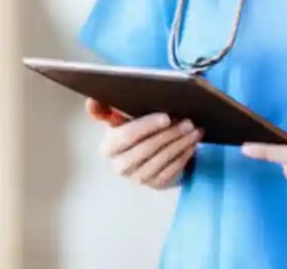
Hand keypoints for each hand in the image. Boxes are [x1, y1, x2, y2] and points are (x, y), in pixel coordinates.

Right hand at [87, 99, 201, 189]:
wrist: (145, 157)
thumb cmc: (134, 132)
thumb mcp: (120, 121)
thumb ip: (105, 111)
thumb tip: (91, 101)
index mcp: (109, 147)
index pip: (126, 136)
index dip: (146, 126)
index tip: (166, 117)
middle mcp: (120, 166)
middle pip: (147, 148)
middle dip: (169, 134)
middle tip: (188, 121)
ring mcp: (137, 178)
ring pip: (161, 159)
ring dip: (180, 144)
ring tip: (194, 131)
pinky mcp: (154, 184)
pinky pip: (171, 170)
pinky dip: (184, 156)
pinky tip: (193, 145)